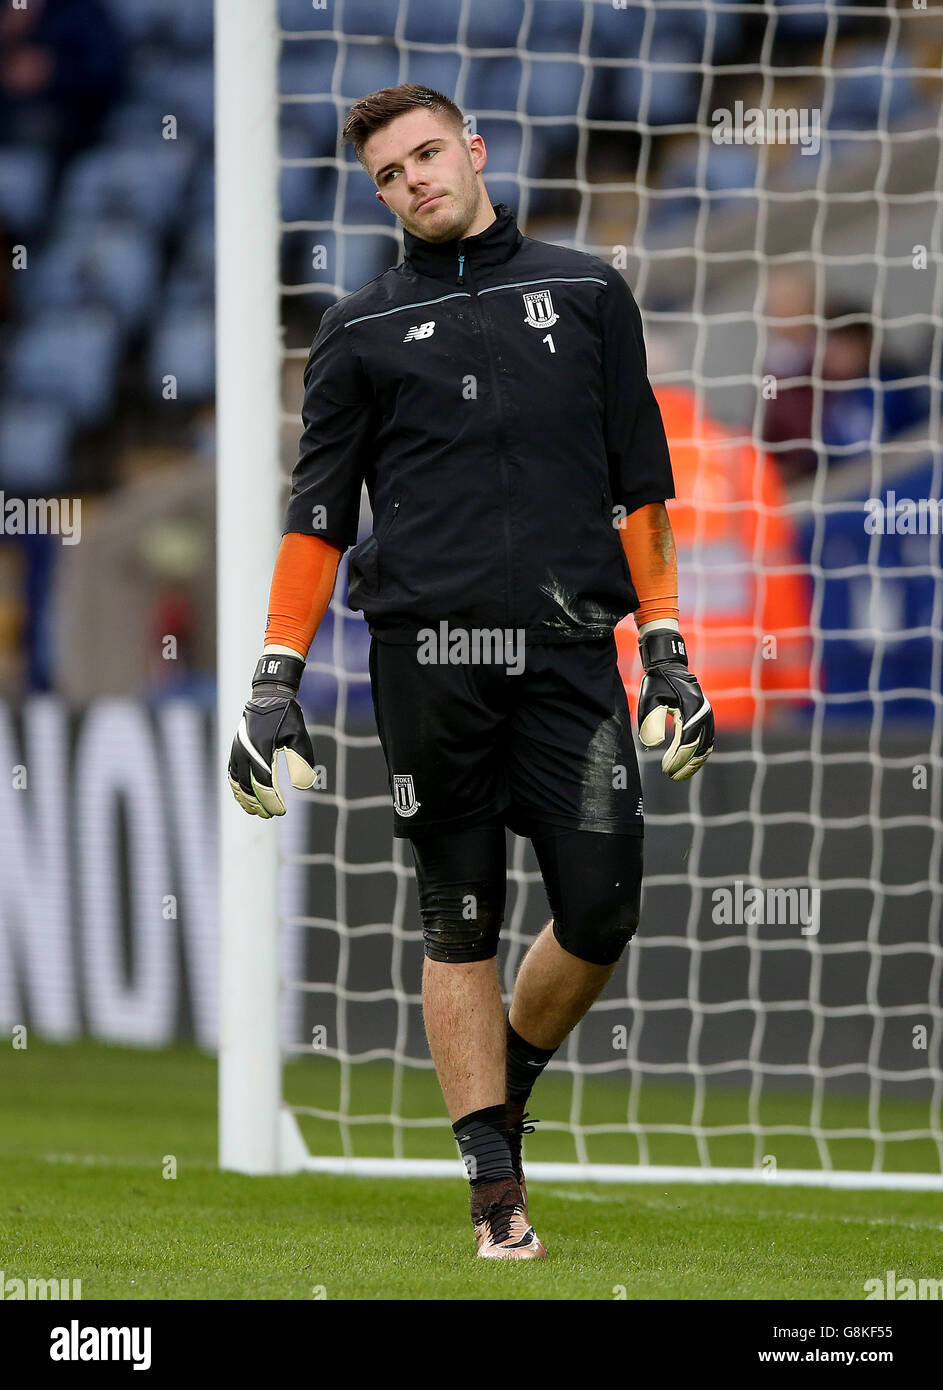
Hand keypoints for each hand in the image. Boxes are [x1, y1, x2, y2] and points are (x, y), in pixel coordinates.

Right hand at [227, 652, 316, 816]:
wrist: (268, 697)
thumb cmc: (287, 717)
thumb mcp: (299, 735)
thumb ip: (301, 759)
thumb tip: (303, 784)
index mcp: (260, 750)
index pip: (263, 784)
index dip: (271, 801)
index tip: (280, 812)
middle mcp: (245, 752)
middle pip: (248, 788)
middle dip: (258, 804)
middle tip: (269, 815)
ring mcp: (237, 751)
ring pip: (236, 783)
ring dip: (244, 800)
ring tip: (254, 812)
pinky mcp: (235, 749)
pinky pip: (232, 773)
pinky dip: (236, 788)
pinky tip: (242, 797)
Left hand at [637, 628, 713, 780]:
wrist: (670, 667)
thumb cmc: (658, 683)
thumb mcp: (650, 699)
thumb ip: (651, 721)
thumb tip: (653, 745)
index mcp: (691, 709)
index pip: (687, 742)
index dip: (678, 759)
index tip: (666, 769)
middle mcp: (703, 715)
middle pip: (699, 748)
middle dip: (686, 765)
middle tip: (670, 775)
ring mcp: (707, 717)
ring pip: (706, 747)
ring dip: (694, 763)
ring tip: (679, 775)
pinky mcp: (705, 720)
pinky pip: (706, 742)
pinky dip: (698, 755)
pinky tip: (687, 765)